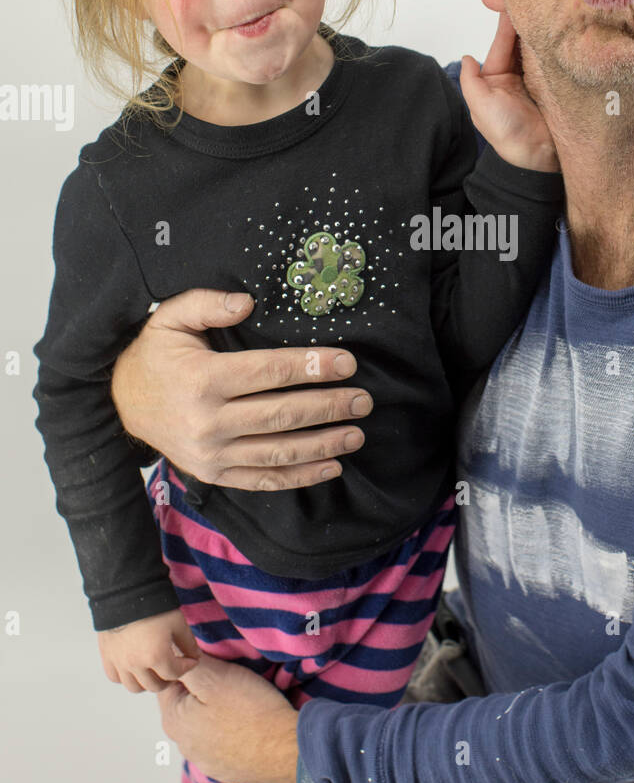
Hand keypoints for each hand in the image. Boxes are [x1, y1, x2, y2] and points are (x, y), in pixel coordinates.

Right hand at [98, 608, 199, 692]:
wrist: (125, 592)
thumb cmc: (154, 606)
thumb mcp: (178, 623)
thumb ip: (188, 643)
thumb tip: (195, 657)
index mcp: (156, 656)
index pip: (175, 673)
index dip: (187, 667)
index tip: (191, 660)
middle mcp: (136, 664)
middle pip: (156, 686)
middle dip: (169, 678)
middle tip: (173, 668)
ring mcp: (119, 662)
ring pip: (135, 687)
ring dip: (147, 682)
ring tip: (154, 671)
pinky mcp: (107, 656)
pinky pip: (115, 677)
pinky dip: (125, 677)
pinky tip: (134, 667)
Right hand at [110, 289, 373, 491]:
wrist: (122, 404)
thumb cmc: (156, 356)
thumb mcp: (170, 318)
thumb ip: (207, 303)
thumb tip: (248, 302)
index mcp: (203, 379)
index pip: (270, 373)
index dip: (311, 367)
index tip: (347, 363)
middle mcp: (208, 421)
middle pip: (282, 415)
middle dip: (328, 407)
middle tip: (363, 400)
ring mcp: (212, 454)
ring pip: (279, 452)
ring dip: (323, 444)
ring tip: (356, 433)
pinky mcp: (215, 475)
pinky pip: (264, 480)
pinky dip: (300, 477)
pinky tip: (332, 466)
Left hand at [158, 656, 300, 782]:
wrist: (285, 749)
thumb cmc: (250, 709)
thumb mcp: (216, 676)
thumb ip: (187, 665)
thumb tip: (172, 653)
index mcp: (173, 720)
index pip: (169, 682)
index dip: (191, 668)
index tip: (214, 665)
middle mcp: (182, 745)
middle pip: (185, 705)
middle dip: (201, 691)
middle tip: (229, 682)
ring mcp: (203, 761)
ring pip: (201, 725)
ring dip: (213, 713)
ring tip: (240, 703)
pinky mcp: (223, 770)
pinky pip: (219, 743)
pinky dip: (227, 732)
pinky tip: (245, 725)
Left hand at [459, 10, 558, 172]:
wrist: (539, 157)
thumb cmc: (507, 135)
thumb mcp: (480, 106)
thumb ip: (470, 82)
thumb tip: (466, 58)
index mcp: (496, 80)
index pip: (501, 47)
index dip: (506, 27)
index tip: (511, 3)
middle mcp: (517, 77)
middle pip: (521, 45)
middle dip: (527, 24)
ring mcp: (539, 80)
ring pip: (539, 50)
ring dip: (542, 33)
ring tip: (549, 9)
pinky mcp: (558, 84)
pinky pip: (556, 61)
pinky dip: (557, 48)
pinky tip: (562, 32)